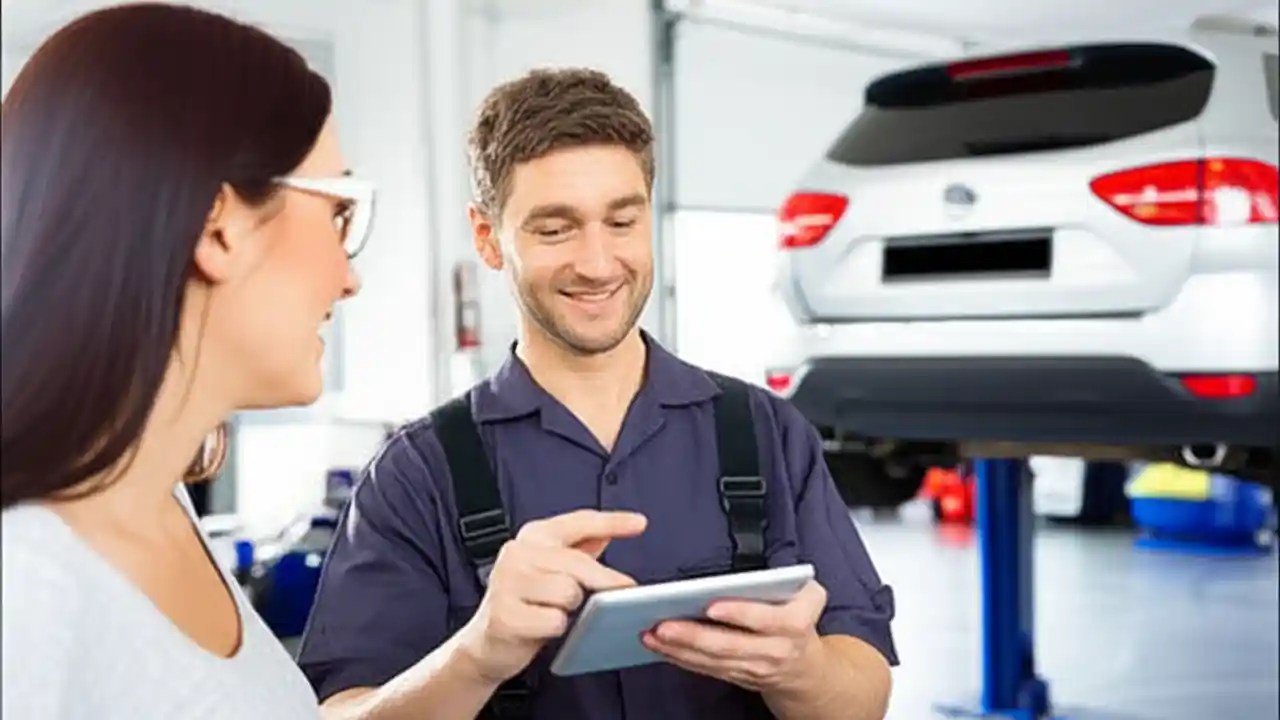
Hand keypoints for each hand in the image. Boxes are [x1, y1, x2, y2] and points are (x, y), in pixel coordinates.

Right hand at [457, 509, 646, 684]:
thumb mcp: (552, 569)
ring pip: (569, 592)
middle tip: (624, 592)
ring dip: (571, 609)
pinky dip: (557, 628)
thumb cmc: (526, 603)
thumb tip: (609, 532)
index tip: (640, 523)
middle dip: (604, 581)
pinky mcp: (506, 615)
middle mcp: (517, 553)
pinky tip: (543, 628)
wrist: (486, 643)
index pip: (579, 522)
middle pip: (578, 562)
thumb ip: (580, 549)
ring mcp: (508, 583)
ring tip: (558, 612)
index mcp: (532, 536)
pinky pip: (554, 621)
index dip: (612, 521)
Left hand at [641, 580, 827, 692]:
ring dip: (679, 649)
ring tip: (651, 633)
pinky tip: (659, 646)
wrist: (806, 671)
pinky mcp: (735, 677)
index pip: (764, 619)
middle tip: (663, 624)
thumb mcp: (809, 596)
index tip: (711, 605)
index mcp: (793, 624)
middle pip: (729, 644)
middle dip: (693, 635)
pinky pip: (705, 669)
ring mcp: (753, 668)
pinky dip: (679, 658)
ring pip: (712, 660)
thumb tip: (754, 572)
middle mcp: (774, 650)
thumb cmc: (801, 619)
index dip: (739, 613)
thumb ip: (789, 580)